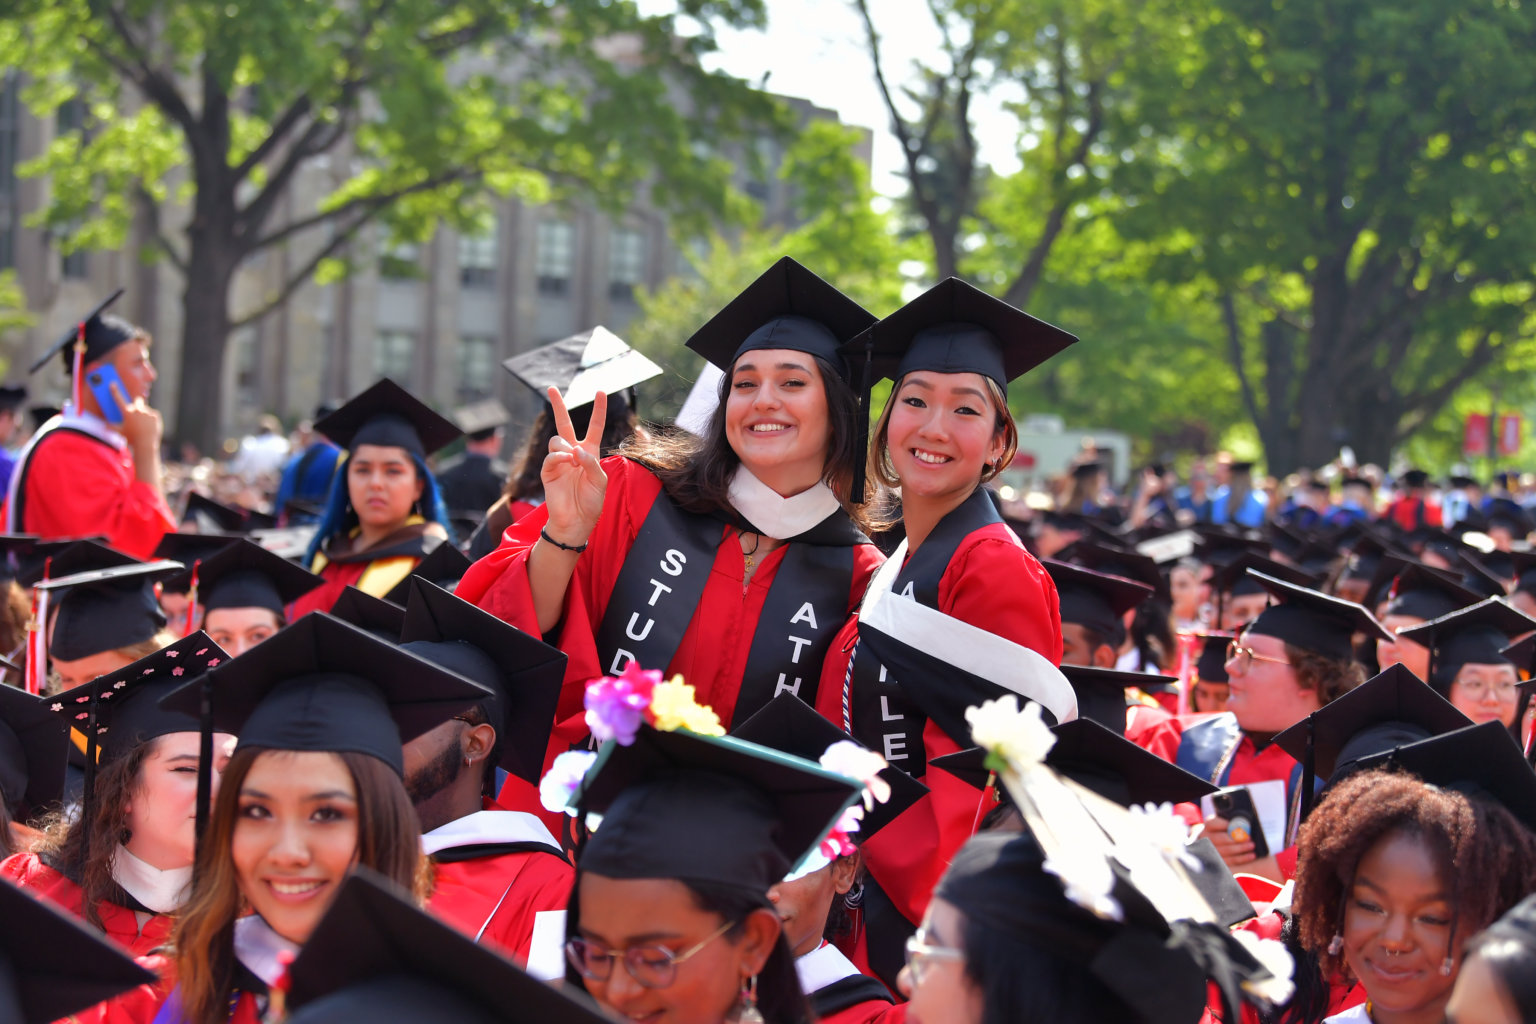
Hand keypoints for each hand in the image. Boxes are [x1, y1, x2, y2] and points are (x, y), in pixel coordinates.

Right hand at [111, 382, 161, 457]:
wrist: (147, 444)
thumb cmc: (131, 438)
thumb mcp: (119, 432)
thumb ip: (110, 427)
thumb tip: (103, 425)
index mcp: (127, 413)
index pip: (119, 399)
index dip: (115, 391)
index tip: (113, 384)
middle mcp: (138, 410)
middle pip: (136, 401)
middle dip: (136, 403)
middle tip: (136, 411)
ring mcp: (148, 412)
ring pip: (145, 409)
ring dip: (143, 414)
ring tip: (142, 424)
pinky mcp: (156, 415)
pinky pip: (152, 414)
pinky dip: (150, 418)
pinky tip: (148, 425)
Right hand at [540, 386, 607, 546]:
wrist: (577, 521)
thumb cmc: (592, 501)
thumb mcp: (600, 480)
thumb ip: (591, 462)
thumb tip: (575, 449)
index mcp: (589, 452)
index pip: (594, 426)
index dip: (598, 410)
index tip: (601, 391)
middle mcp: (573, 453)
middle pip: (564, 423)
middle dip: (558, 406)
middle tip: (551, 388)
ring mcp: (559, 461)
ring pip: (557, 440)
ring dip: (566, 447)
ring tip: (573, 460)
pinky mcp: (548, 471)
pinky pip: (551, 456)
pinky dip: (560, 457)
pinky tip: (567, 463)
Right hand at [1204, 814, 1256, 866]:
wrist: (1219, 845)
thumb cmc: (1228, 832)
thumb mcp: (1228, 824)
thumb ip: (1234, 823)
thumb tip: (1243, 825)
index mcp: (1207, 827)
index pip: (1212, 824)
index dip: (1225, 825)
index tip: (1238, 826)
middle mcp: (1205, 839)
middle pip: (1220, 838)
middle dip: (1236, 838)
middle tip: (1249, 838)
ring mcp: (1209, 851)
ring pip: (1226, 851)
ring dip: (1241, 848)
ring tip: (1252, 846)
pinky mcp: (1217, 862)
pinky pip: (1229, 862)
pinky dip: (1242, 858)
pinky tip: (1251, 855)